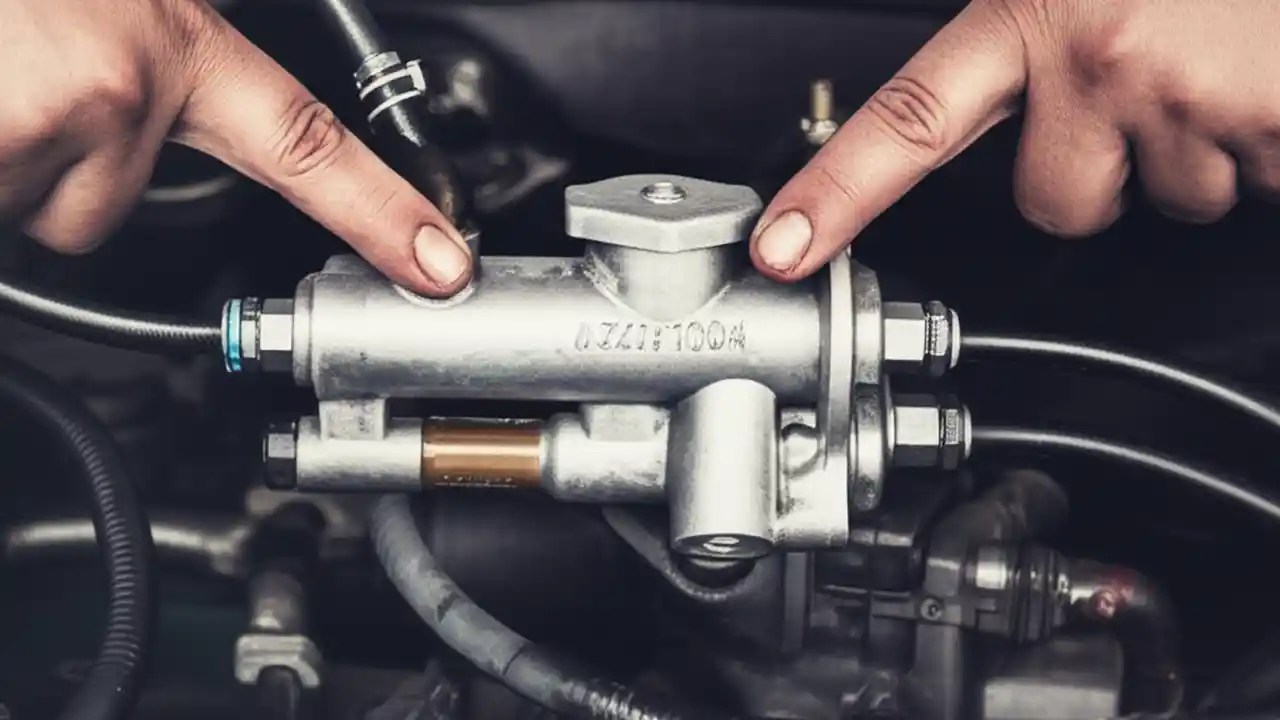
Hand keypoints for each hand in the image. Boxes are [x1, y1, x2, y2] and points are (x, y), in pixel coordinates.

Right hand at [0, 0, 471, 296]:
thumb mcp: (107, 14)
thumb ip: (152, 72)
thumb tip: (153, 122)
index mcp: (174, 42)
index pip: (308, 141)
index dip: (382, 211)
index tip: (444, 265)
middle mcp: (131, 78)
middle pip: (110, 213)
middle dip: (59, 177)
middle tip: (18, 91)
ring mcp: (64, 108)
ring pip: (49, 215)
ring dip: (9, 166)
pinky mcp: (3, 128)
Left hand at [751, 0, 1279, 279]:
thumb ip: (1036, 37)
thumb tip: (1002, 98)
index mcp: (1037, 9)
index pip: (910, 118)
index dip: (839, 193)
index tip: (781, 249)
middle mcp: (1103, 55)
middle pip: (1058, 204)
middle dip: (1100, 175)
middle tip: (1150, 91)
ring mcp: (1190, 96)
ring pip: (1170, 199)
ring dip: (1195, 151)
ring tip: (1225, 63)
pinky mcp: (1271, 121)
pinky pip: (1252, 186)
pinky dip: (1264, 150)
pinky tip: (1265, 83)